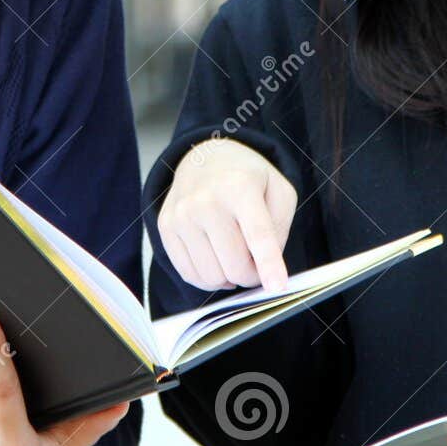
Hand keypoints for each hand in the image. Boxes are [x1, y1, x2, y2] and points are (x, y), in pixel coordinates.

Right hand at [157, 138, 295, 291]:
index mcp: (240, 187)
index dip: (268, 263)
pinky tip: (216, 259)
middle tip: (256, 263)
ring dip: (229, 277)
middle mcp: (206, 200)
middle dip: (252, 275)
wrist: (205, 158)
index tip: (277, 286)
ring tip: (235, 256)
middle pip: (235, 266)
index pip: (257, 233)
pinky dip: (208, 278)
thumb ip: (280, 229)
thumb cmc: (247, 180)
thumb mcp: (279, 191)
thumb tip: (264, 268)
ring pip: (212, 277)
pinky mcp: (166, 227)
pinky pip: (189, 275)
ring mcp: (181, 214)